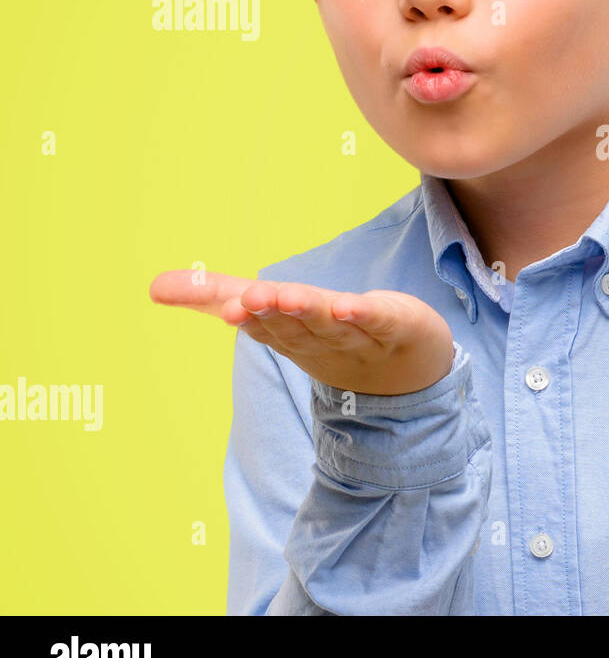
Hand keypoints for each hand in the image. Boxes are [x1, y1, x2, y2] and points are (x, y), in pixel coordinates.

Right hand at [149, 270, 456, 394]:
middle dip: (272, 313)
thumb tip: (153, 288)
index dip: (247, 315)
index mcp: (289, 334)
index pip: (264, 325)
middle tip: (248, 302)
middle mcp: (320, 339)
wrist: (405, 370)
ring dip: (310, 311)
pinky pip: (381, 321)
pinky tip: (351, 307)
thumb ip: (217, 296)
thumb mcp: (274, 311)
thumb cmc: (328, 332)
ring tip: (285, 297)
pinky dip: (367, 316)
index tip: (227, 308)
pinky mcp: (397, 324)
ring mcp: (360, 335)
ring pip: (332, 324)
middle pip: (295, 325)